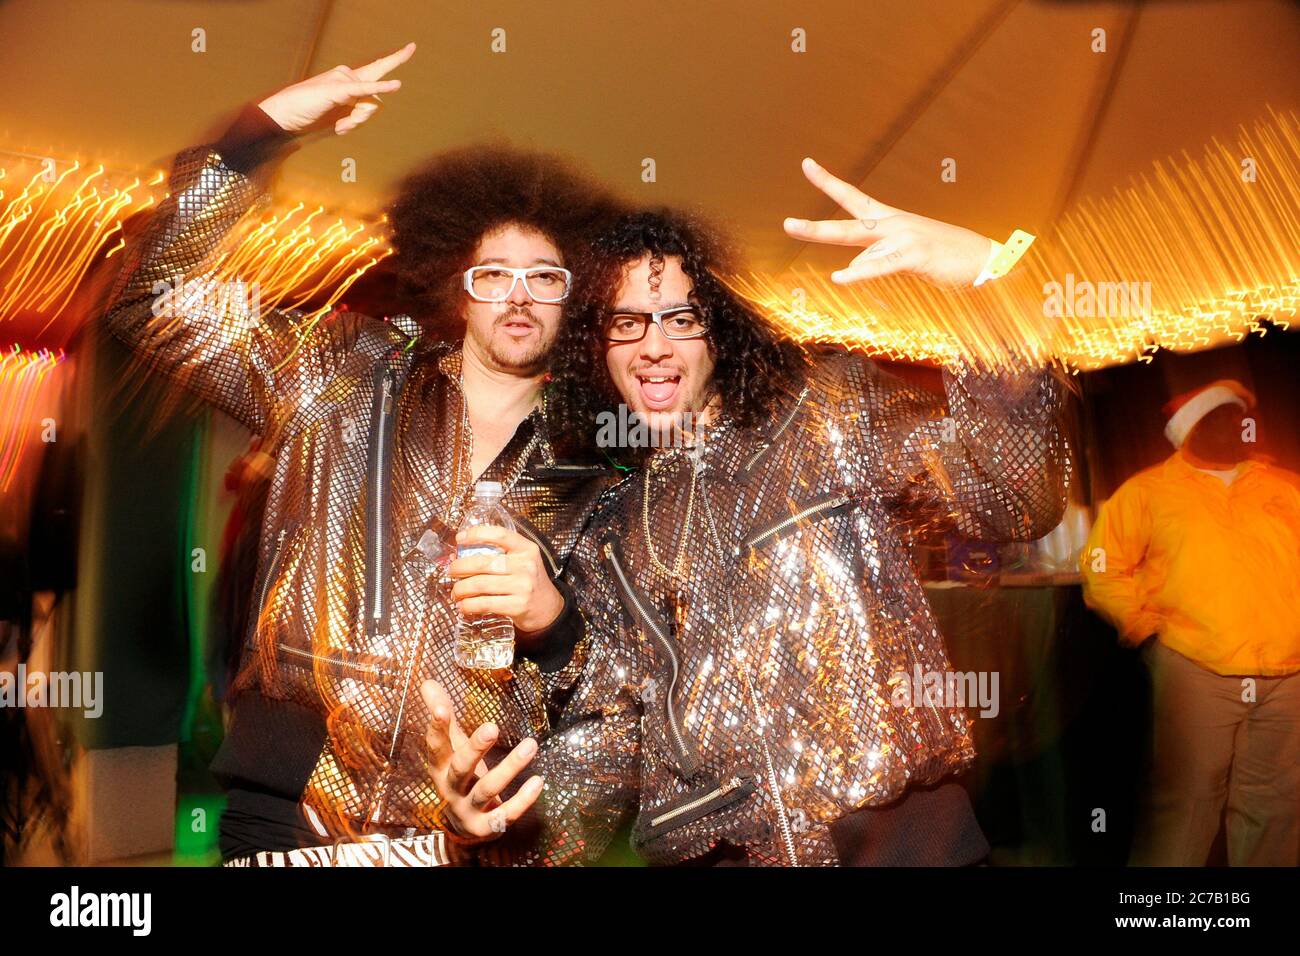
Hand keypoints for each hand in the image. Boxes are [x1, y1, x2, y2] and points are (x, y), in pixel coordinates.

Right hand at [258, 41, 415, 134]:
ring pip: (370, 104)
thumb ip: (360, 114)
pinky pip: (363, 90)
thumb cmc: (312, 117)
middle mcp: (348, 75)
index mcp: (351, 81)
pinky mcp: (337, 89)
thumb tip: (371, 110)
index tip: (411, 46)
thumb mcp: (341, 119)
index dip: (396, 58)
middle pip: (376, 100)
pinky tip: (397, 85)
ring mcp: (342, 79)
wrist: (284, 117)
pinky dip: (380, 88)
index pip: (378, 67)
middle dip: (365, 119)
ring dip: (357, 121)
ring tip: (339, 126)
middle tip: (347, 127)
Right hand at [420, 680, 543, 842]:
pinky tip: (538, 782)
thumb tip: (428, 681)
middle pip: (461, 768)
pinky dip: (522, 800)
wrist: (461, 828)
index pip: (436, 746)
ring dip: (510, 767)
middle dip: (475, 748)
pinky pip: (506, 815)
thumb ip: (443, 716)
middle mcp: (451, 789)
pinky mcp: (487, 827)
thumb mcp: (450, 748)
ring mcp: (469, 810)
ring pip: (488, 789)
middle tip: (492, 727)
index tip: (440, 708)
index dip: (437, 728)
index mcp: (441, 768)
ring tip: (531, 745)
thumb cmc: (458, 776)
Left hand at [448, 526, 564, 635]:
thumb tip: (458, 556)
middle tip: (451, 571)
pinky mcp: (517, 606)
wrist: (548, 609)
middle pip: (483, 563)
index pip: (500, 534)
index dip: (477, 534)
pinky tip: (463, 605)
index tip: (460, 538)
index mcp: (526, 549)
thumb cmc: (528, 582)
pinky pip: (485, 603)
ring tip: (456, 592)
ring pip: (480, 584)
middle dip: (460, 567)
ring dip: (461, 589)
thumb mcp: (522, 562)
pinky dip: (468, 605)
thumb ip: (498, 555)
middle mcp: (526, 565)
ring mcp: (522, 586)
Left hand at [783, 157, 994, 288]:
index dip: (828, 183)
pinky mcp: (914, 256)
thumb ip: (875, 258)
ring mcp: (903, 238)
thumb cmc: (944, 256)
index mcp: (889, 220)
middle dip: (814, 226)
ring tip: (810, 248)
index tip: (807, 164)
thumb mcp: (904, 254)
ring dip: (838, 253)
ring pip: (860, 245)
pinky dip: (859, 273)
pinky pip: (881, 266)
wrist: (984, 257)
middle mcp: (892, 225)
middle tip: (785, 224)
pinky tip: (839, 278)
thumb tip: (850, 269)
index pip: (853, 198)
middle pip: (846, 224)